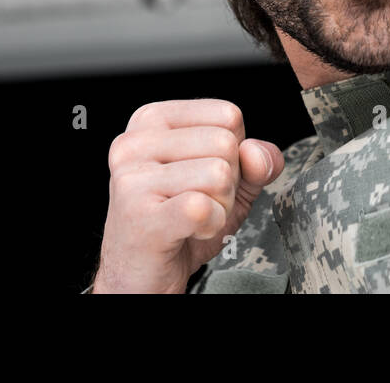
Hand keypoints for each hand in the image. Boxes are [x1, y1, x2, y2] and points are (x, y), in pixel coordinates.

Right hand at [91, 99, 283, 293]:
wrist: (141, 275)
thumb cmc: (181, 221)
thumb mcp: (229, 182)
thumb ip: (255, 161)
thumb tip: (257, 153)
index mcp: (151, 119)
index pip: (227, 115)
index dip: (234, 153)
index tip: (203, 176)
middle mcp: (134, 142)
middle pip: (225, 143)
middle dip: (228, 182)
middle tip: (198, 202)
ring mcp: (132, 179)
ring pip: (219, 174)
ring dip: (221, 206)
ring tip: (192, 217)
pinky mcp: (140, 216)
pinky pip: (204, 207)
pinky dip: (212, 225)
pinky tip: (190, 231)